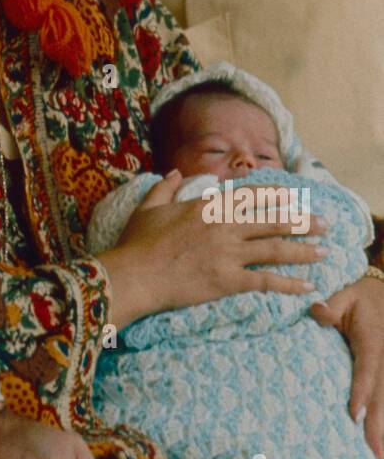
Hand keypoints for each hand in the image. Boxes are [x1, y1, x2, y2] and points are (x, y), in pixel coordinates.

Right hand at [97, 170, 327, 328]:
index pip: (249, 196)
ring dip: (303, 250)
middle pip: (271, 221)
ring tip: (324, 252)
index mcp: (206, 206)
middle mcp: (223, 226)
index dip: (275, 196)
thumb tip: (175, 173)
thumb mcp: (148, 208)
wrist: (135, 275)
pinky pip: (265, 280)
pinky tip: (306, 286)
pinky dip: (289, 283)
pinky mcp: (228, 280)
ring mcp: (228, 252)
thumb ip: (165, 188)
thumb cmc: (137, 243)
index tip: (294, 196)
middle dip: (302, 222)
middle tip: (324, 224)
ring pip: (275, 248)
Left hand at [310, 276, 383, 458]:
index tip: (355, 415)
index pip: (367, 371)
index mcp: (372, 343)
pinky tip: (382, 448)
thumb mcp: (345, 295)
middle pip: (382, 398)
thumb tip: (318, 312)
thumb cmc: (360, 298)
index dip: (362, 392)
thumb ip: (331, 306)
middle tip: (376, 458)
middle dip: (380, 428)